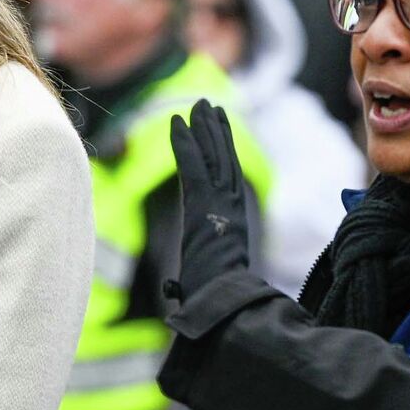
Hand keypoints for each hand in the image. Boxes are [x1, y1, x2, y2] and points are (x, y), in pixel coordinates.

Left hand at [169, 100, 253, 300]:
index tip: (218, 126)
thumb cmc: (215, 303)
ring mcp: (221, 205)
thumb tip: (176, 294)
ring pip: (213, 157)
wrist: (224, 306)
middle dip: (216, 130)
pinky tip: (176, 122)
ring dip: (204, 128)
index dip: (223, 149)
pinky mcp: (205, 206)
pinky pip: (194, 167)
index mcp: (232, 222)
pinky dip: (185, 143)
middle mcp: (231, 207)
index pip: (228, 177)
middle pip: (224, 159)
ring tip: (199, 104)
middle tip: (208, 104)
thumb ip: (191, 280)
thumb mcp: (203, 283)